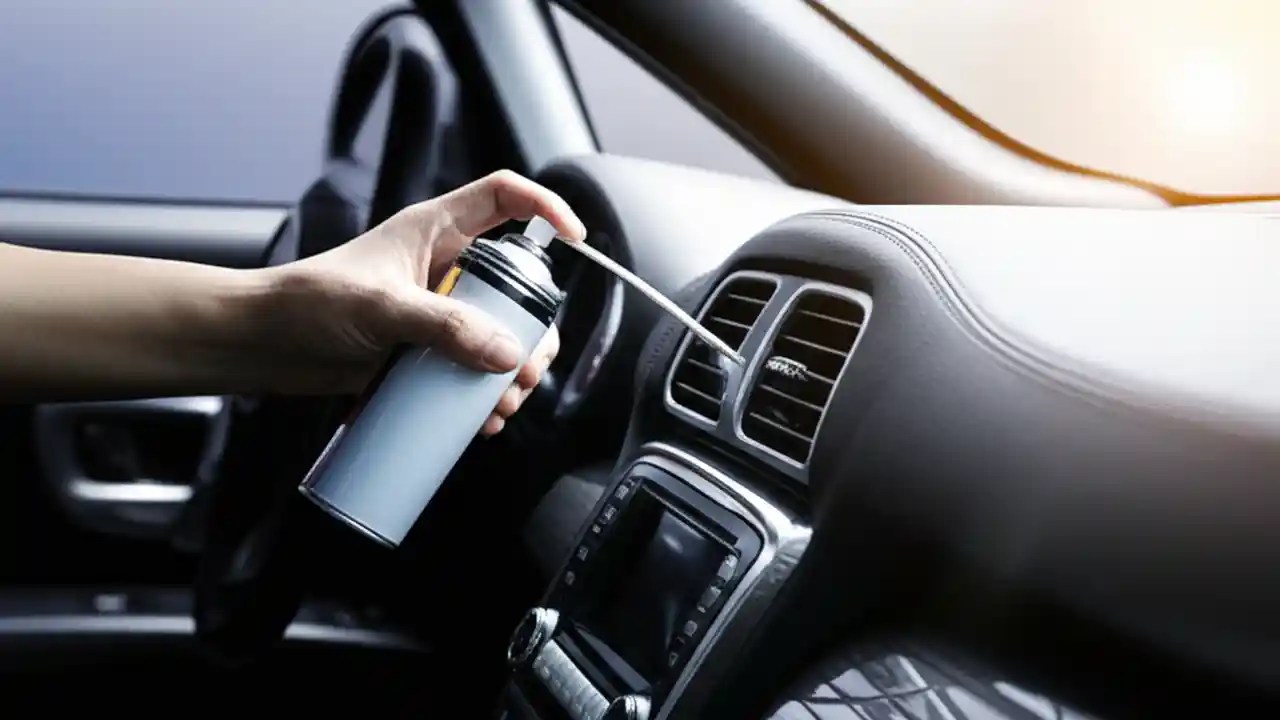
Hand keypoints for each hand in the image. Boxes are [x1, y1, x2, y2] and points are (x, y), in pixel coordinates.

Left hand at [260, 170, 584, 434]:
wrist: (260, 346)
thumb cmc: (304, 303)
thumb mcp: (381, 308)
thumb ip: (444, 327)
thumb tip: (505, 354)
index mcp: (435, 232)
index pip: (504, 198)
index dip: (545, 207)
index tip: (574, 238)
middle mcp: (442, 270)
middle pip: (516, 287)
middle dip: (533, 331)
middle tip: (526, 368)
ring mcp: (434, 315)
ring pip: (499, 338)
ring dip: (510, 374)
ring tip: (499, 404)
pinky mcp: (421, 355)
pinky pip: (468, 374)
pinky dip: (480, 399)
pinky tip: (478, 422)